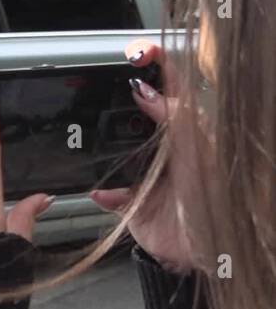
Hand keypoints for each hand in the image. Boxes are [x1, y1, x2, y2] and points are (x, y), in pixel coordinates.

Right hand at [91, 39, 196, 271]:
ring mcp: (147, 175)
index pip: (170, 88)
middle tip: (98, 90)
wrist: (211, 257)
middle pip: (134, 115)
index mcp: (188, 132)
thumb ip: (175, 121)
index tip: (136, 51)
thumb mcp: (198, 155)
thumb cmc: (219, 205)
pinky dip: (100, 191)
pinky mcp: (132, 203)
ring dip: (100, 150)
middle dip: (114, 104)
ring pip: (113, 151)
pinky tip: (98, 190)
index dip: (155, 65)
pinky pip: (106, 192)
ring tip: (88, 141)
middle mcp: (166, 150)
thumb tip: (145, 90)